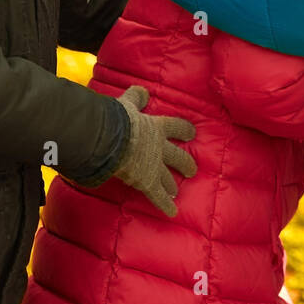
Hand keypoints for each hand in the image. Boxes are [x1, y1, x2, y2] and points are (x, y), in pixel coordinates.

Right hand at [113, 86, 196, 216]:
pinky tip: (172, 212)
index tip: (192, 133)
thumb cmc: (117, 120)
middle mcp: (159, 148)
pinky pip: (157, 196)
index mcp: (156, 128)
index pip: (175, 127)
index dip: (184, 130)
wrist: (111, 140)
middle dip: (185, 163)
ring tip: (176, 190)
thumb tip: (142, 91)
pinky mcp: (146, 182)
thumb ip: (135, 97)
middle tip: (192, 170)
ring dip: (172, 184)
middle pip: (177, 156)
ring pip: (167, 178)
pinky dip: (164, 205)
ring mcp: (154, 167)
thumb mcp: (127, 104)